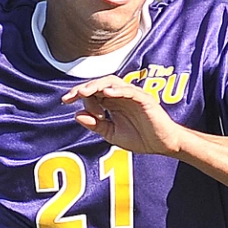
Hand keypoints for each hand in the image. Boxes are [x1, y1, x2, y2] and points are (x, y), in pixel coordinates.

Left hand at [62, 76, 185, 155]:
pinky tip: (107, 93)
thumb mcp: (112, 134)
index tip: (66, 102)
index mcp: (113, 102)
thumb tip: (77, 115)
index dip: (80, 96)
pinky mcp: (144, 99)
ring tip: (84, 92)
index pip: (93, 92)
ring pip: (113, 83)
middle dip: (84, 88)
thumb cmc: (140, 138)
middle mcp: (121, 95)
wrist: (161, 145)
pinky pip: (130, 91)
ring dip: (97, 86)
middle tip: (70, 95)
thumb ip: (96, 125)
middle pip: (100, 84)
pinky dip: (118, 90)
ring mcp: (133, 95)